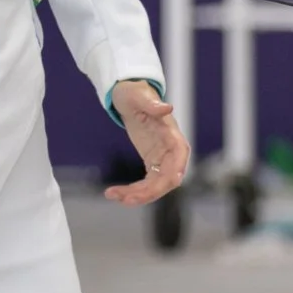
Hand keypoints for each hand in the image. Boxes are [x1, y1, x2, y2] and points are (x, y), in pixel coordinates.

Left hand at [103, 80, 190, 206]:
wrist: (129, 96)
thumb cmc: (134, 93)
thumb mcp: (138, 95)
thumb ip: (152, 102)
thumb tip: (167, 107)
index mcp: (172, 134)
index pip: (180, 156)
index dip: (174, 171)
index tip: (164, 185)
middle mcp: (172, 150)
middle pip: (167, 178)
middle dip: (149, 191)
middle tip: (126, 199)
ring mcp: (163, 159)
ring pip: (156, 185)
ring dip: (137, 195)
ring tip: (113, 196)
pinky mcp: (153, 163)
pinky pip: (147, 183)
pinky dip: (134, 190)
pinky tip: (115, 193)